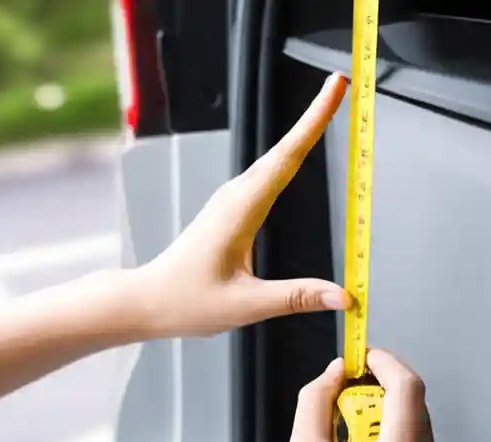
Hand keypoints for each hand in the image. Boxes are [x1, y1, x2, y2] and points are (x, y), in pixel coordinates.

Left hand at [133, 73, 350, 337]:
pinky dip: (289, 154)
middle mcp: (236, 196)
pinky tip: (298, 151)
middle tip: (342, 86)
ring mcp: (232, 200)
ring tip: (329, 108)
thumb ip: (297, 297)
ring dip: (302, 131)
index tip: (334, 90)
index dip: (314, 120)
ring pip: (275, 158)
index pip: (288, 157)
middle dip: (315, 115)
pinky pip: (267, 174)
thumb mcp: (246, 305)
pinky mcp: (232, 209)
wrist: (148, 300)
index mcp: (240, 210)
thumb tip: (342, 295)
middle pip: (285, 148)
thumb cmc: (185, 300)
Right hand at [272, 350, 447, 441]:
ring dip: (387, 422)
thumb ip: (317, 403)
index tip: (362, 355)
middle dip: (382, 394)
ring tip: (346, 433)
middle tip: (345, 392)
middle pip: (416, 413)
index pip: (409, 392)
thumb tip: (336, 372)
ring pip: (419, 436)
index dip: (386, 364)